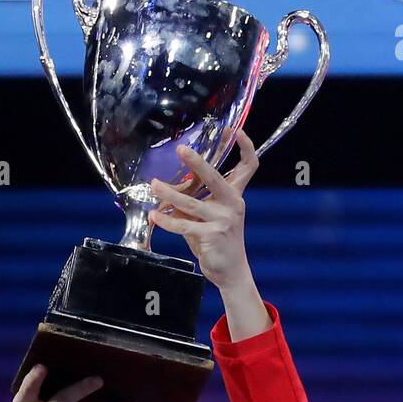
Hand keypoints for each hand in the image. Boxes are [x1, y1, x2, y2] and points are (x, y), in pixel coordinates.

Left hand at [148, 129, 259, 289]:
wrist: (230, 271)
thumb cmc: (218, 241)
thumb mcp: (209, 216)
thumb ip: (194, 202)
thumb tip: (168, 189)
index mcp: (235, 195)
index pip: (248, 166)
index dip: (245, 146)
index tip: (234, 130)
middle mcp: (233, 204)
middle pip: (215, 177)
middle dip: (197, 162)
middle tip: (180, 149)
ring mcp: (223, 220)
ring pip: (191, 203)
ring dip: (169, 194)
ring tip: (154, 185)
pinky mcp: (212, 236)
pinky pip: (184, 225)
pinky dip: (167, 221)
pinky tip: (155, 216)